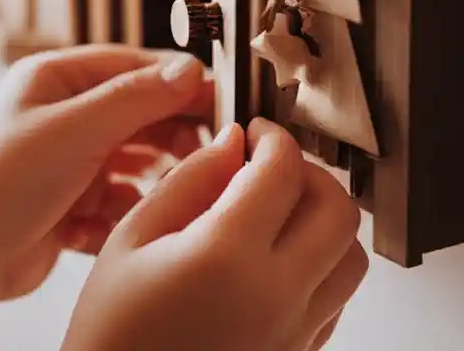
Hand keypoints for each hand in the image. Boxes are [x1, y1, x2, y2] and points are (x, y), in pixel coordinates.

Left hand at [0, 45, 211, 350]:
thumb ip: (137, 98)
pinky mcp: (71, 205)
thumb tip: (190, 70)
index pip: (133, 68)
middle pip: (139, 115)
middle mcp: (61, 116)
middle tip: (205, 153)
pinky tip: (104, 228)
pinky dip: (119, 217)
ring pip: (134, 163)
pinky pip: (117, 204)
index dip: (178, 83)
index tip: (220, 99)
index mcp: (54, 80)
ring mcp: (68, 161)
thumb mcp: (76, 129)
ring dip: (147, 182)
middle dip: (169, 137)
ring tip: (160, 197)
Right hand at [62, 118, 368, 350]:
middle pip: (338, 209)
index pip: (283, 170)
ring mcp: (295, 332)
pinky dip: (321, 267)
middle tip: (272, 167)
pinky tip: (276, 261)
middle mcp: (276, 296)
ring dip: (324, 223)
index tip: (257, 133)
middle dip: (309, 173)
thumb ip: (187, 183)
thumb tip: (230, 143)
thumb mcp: (129, 242)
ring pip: (351, 256)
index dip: (272, 137)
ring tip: (278, 215)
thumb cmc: (111, 338)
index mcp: (227, 258)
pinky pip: (338, 299)